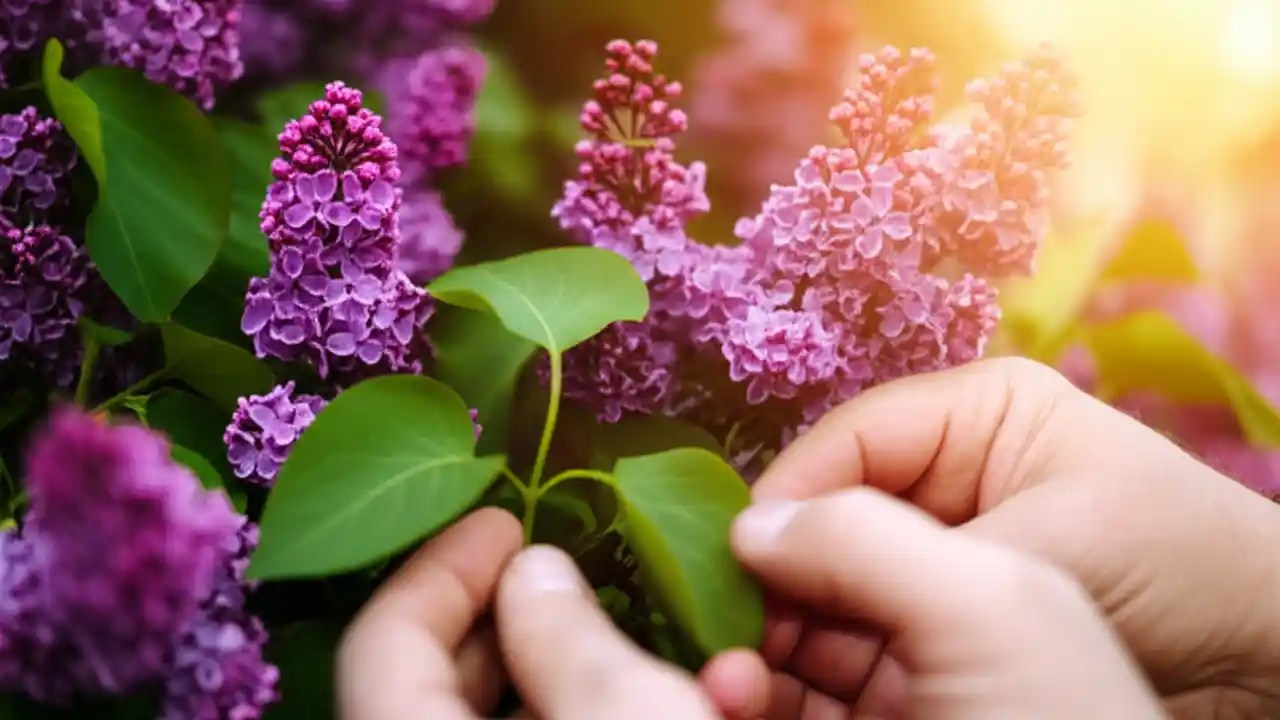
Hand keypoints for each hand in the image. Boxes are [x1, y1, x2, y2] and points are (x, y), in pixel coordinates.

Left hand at [337, 508, 769, 718]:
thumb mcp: (630, 715)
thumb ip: (567, 634)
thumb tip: (532, 571)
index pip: (383, 639)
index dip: (440, 564)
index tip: (505, 518)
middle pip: (427, 682)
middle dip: (499, 615)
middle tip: (557, 568)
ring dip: (547, 672)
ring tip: (616, 636)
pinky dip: (571, 718)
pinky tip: (646, 702)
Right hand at [707, 358, 1279, 717]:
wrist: (1262, 665)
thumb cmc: (1169, 570)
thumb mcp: (1031, 548)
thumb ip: (886, 543)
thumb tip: (751, 535)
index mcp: (975, 415)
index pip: (850, 441)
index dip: (786, 493)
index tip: (732, 554)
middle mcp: (950, 474)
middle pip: (833, 509)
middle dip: (784, 566)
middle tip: (737, 625)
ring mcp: (946, 548)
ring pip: (841, 575)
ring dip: (796, 618)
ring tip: (754, 662)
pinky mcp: (946, 618)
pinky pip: (868, 627)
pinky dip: (829, 657)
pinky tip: (796, 683)